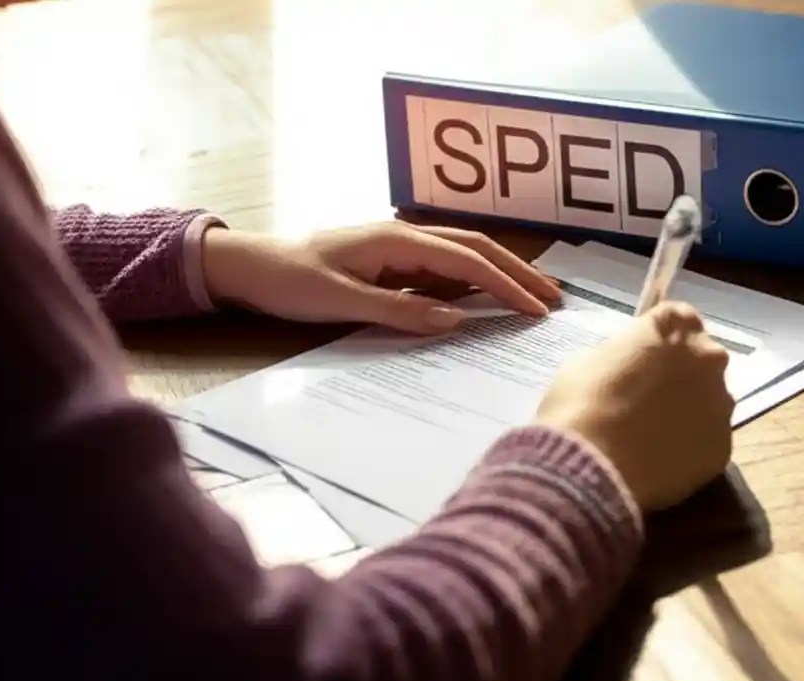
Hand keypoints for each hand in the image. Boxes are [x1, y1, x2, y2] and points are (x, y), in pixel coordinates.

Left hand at [201, 221, 561, 333]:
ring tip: (534, 299)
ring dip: (501, 276)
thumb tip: (456, 321)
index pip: (468, 262)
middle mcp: (404, 237)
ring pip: (463, 258)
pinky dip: (472, 286)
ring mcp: (399, 249)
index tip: (538, 311)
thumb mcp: (340, 301)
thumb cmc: (288, 282)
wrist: (249, 267)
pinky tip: (487, 304)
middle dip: (519, 273)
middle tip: (555, 300)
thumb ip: (399, 311)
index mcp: (396, 240)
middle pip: (477, 250)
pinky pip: (442, 273)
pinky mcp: (392, 263)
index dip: (507, 286)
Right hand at [535, 301, 734, 511]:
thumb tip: (632, 365)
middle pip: (702, 360)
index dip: (661, 341)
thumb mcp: (592, 359)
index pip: (679, 319)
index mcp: (676, 325)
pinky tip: (662, 461)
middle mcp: (709, 358)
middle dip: (682, 374)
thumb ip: (625, 354)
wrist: (588, 466)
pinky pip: (708, 441)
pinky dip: (690, 448)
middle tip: (650, 399)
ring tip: (655, 436)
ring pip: (710, 402)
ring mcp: (721, 404)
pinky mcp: (723, 446)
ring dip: (689, 412)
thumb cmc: (580, 402)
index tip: (645, 358)